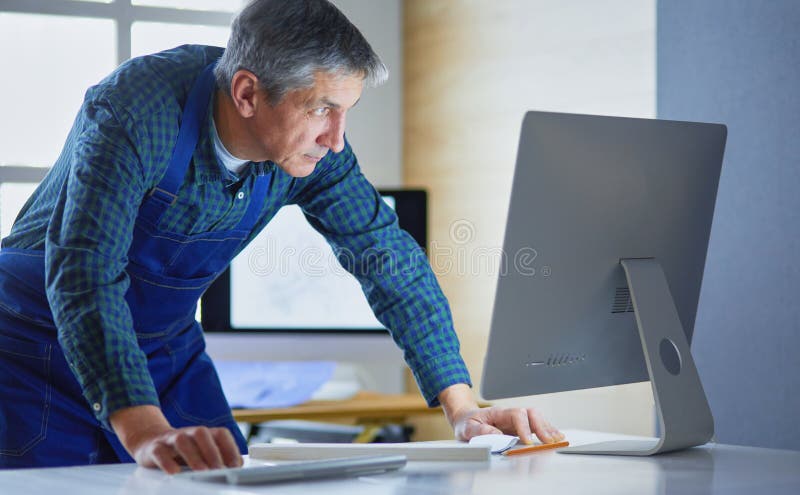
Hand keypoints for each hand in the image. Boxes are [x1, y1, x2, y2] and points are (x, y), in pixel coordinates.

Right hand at [110, 405, 242, 473]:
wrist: (149, 442)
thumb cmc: (181, 452)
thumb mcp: (200, 453)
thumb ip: (218, 457)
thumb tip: (238, 466)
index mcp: (203, 433)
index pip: (220, 434)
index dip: (230, 448)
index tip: (236, 466)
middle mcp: (188, 433)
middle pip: (202, 434)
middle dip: (212, 452)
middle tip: (219, 470)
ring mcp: (170, 439)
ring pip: (182, 441)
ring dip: (193, 456)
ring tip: (201, 471)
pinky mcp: (154, 448)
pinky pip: (160, 452)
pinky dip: (167, 462)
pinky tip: (173, 472)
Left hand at [451, 405, 564, 444]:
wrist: (466, 418)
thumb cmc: (468, 423)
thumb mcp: (467, 427)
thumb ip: (480, 431)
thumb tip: (497, 435)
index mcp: (498, 412)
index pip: (516, 415)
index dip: (524, 427)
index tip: (527, 441)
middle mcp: (510, 414)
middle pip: (531, 414)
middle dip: (541, 427)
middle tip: (548, 441)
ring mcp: (516, 420)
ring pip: (537, 418)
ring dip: (547, 428)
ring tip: (556, 439)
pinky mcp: (520, 427)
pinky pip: (537, 426)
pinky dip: (547, 431)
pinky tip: (555, 437)